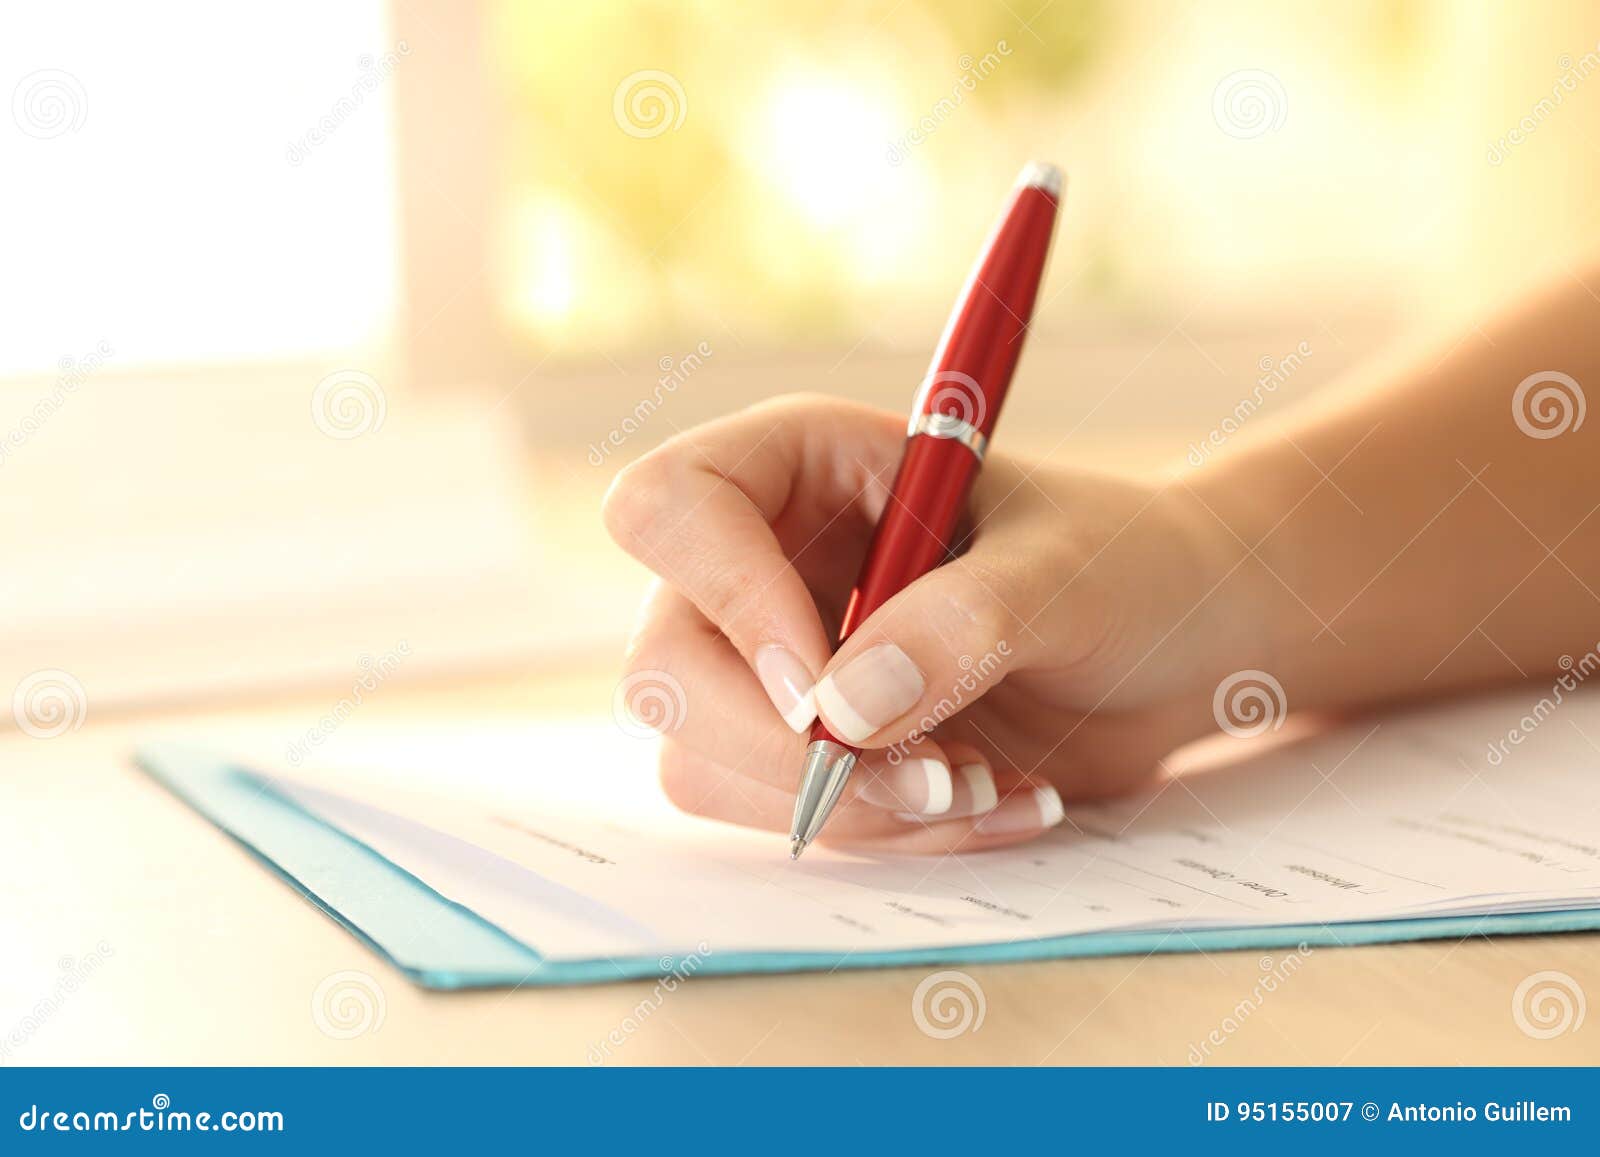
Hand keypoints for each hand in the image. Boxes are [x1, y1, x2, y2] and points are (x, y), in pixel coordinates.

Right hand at [603, 394, 1262, 853]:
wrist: (1178, 648)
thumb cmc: (1128, 566)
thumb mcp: (1068, 575)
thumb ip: (962, 624)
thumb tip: (841, 711)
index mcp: (804, 467)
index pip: (671, 507)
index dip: (725, 598)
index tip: (826, 689)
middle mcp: (766, 561)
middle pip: (663, 667)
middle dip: (787, 753)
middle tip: (929, 780)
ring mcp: (775, 662)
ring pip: (704, 762)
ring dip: (851, 808)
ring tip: (986, 787)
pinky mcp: (809, 747)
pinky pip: (781, 818)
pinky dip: (887, 836)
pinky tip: (991, 802)